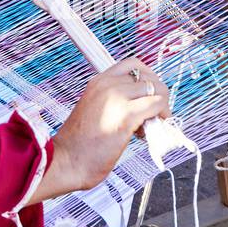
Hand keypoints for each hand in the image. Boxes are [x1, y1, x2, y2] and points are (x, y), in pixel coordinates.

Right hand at [28, 58, 169, 202]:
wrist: (66, 161)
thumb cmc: (79, 144)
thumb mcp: (94, 110)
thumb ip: (115, 102)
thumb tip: (142, 105)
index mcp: (99, 81)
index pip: (133, 65)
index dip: (148, 79)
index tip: (149, 96)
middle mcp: (108, 85)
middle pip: (150, 77)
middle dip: (159, 95)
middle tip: (155, 115)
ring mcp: (117, 98)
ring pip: (158, 90)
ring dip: (162, 108)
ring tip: (150, 125)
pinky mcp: (126, 116)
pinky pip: (157, 106)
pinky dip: (160, 118)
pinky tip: (147, 133)